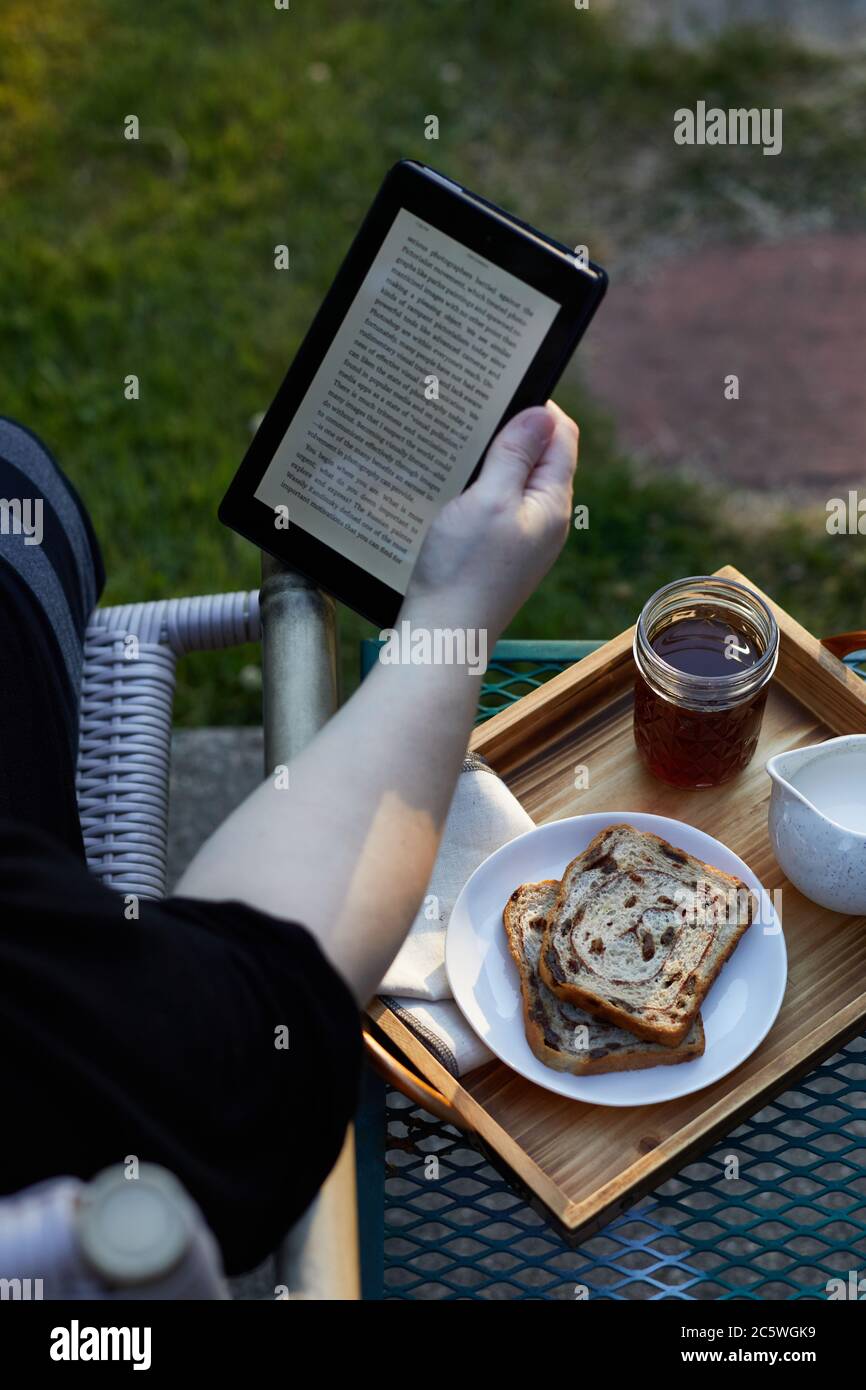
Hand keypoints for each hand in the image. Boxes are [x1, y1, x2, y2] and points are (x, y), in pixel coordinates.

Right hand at [404, 402, 577, 639]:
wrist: (443, 637)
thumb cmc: (464, 570)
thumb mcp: (489, 500)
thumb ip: (516, 455)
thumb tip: (543, 413)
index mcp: (552, 504)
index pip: (561, 436)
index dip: (537, 406)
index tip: (500, 387)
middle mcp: (545, 521)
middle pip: (539, 457)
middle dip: (512, 431)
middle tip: (473, 412)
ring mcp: (523, 540)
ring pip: (514, 482)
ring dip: (491, 461)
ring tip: (460, 446)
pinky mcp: (499, 554)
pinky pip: (496, 507)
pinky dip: (479, 489)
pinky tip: (453, 488)